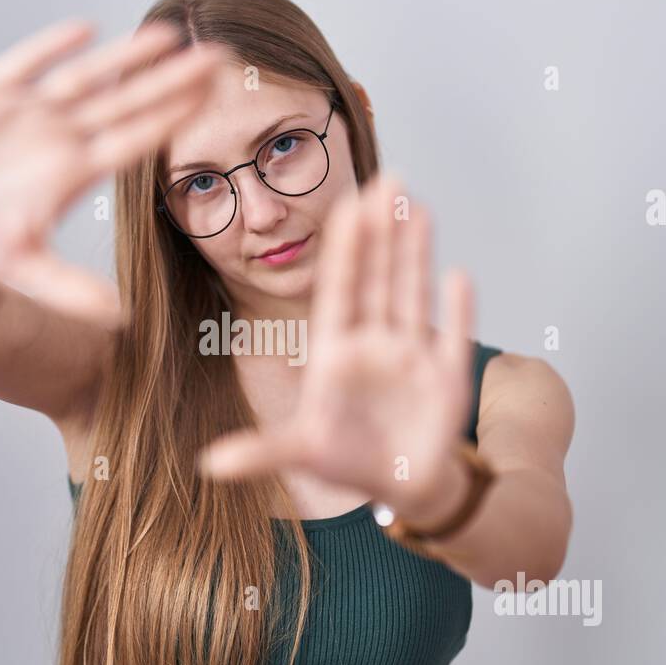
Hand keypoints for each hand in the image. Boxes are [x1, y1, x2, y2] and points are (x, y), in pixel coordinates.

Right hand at [0, 19, 223, 326]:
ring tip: (171, 33)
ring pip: (87, 75)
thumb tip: (120, 319)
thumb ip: (68, 288)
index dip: (173, 117)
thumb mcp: (21, 269)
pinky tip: (84, 29)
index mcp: (74, 173)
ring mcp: (26, 113)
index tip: (214, 96)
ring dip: (126, 55)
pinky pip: (25, 64)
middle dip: (172, 78)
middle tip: (222, 57)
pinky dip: (50, 47)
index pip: (136, 138)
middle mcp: (59, 138)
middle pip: (127, 100)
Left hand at [198, 174, 478, 520]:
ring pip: (413, 294)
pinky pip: (453, 339)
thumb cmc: (348, 461)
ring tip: (418, 206)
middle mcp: (374, 344)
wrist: (402, 486)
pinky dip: (458, 313)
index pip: (340, 289)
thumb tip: (208, 465)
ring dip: (417, 252)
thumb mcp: (302, 453)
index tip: (348, 203)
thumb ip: (261, 453)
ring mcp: (412, 357)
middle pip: (378, 278)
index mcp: (336, 353)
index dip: (345, 248)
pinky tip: (458, 277)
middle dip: (382, 231)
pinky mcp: (447, 379)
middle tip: (387, 178)